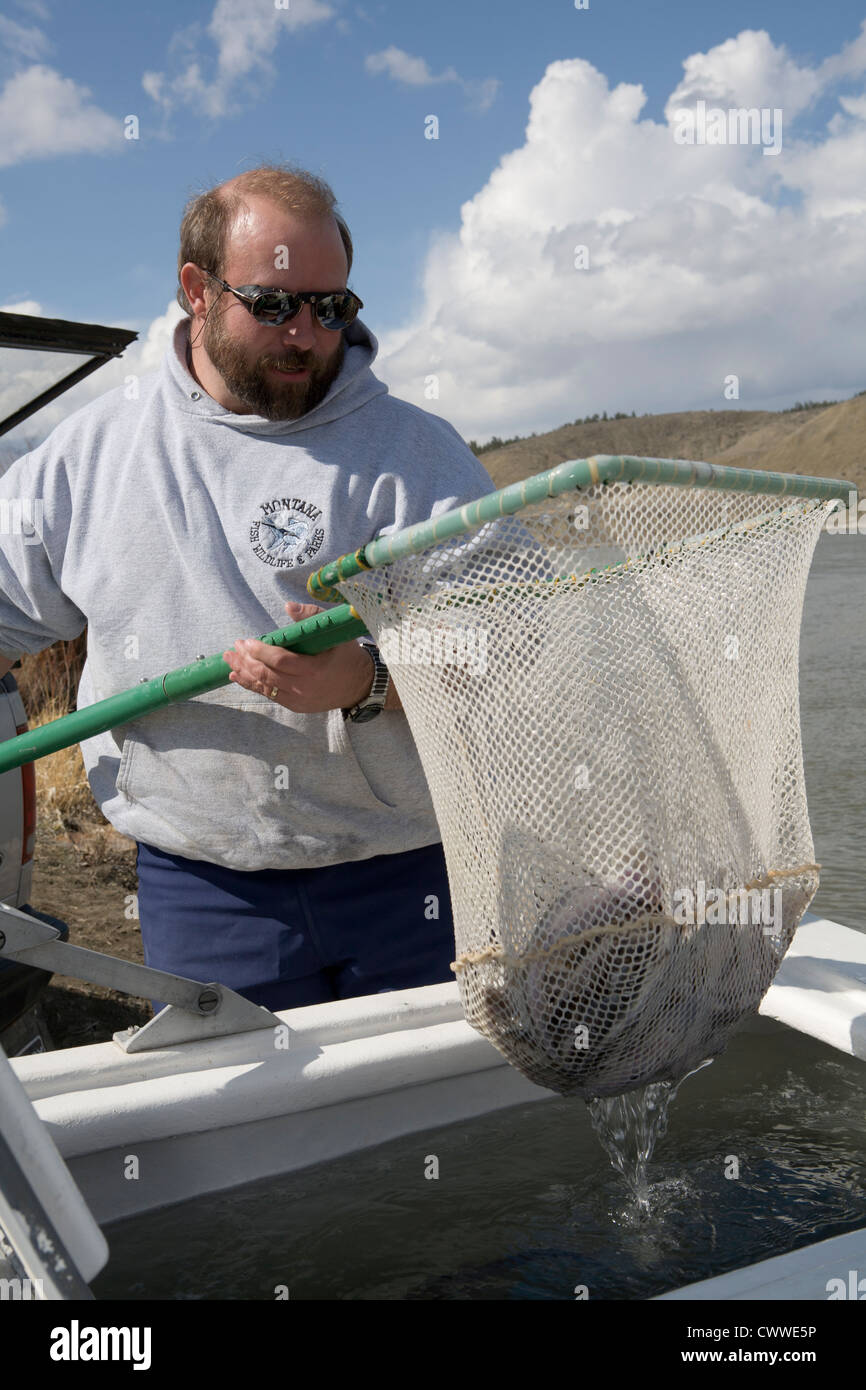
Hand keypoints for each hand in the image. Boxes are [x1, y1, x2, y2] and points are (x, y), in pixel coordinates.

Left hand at [222, 602, 373, 713]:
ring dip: (244, 673)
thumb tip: (288, 606)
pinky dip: (252, 685)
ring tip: (230, 660)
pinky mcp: (295, 706)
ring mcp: (298, 700)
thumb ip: (311, 617)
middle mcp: (304, 688)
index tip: (246, 641)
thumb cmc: (347, 655)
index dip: (260, 651)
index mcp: (314, 669)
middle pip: (267, 675)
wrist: (360, 685)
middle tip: (234, 648)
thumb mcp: (334, 633)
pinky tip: (238, 676)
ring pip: (264, 686)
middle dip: (246, 661)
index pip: (279, 660)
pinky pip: (269, 695)